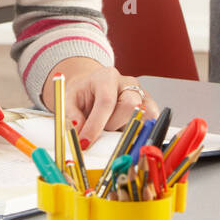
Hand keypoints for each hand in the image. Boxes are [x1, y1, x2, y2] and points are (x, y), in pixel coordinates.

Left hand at [42, 66, 159, 148]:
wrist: (93, 88)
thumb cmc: (83, 93)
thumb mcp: (68, 99)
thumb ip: (71, 115)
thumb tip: (79, 132)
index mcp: (107, 77)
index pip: (106, 101)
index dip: (95, 125)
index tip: (85, 142)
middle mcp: (128, 84)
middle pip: (130, 107)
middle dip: (112, 126)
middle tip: (101, 129)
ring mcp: (143, 95)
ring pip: (143, 118)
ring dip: (125, 130)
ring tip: (111, 128)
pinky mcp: (151, 107)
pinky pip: (151, 124)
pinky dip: (137, 133)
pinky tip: (122, 130)